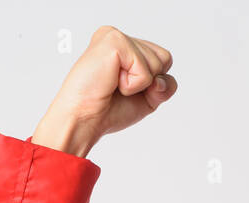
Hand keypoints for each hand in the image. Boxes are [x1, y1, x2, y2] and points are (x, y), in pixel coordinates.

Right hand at [32, 25, 176, 156]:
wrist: (83, 120)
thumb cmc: (107, 111)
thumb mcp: (147, 100)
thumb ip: (165, 86)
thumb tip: (161, 80)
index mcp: (125, 48)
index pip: (163, 59)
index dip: (154, 83)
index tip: (125, 91)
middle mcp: (119, 38)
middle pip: (165, 58)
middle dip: (149, 82)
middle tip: (119, 88)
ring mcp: (115, 36)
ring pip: (158, 62)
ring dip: (139, 84)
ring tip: (113, 84)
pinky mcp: (114, 41)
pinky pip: (144, 68)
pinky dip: (133, 84)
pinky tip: (111, 81)